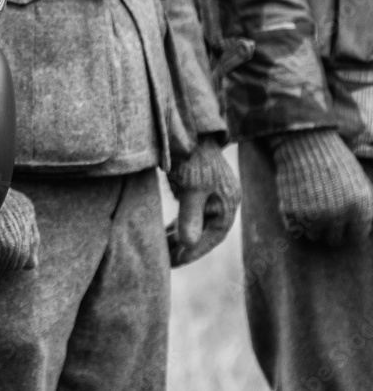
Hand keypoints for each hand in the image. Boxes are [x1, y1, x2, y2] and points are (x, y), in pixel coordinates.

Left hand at [167, 138, 240, 266]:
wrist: (187, 129)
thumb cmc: (192, 157)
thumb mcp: (192, 186)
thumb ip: (190, 215)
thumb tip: (188, 244)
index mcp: (228, 204)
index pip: (213, 236)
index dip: (195, 251)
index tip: (176, 262)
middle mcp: (222, 202)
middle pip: (204, 233)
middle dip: (186, 248)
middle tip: (166, 261)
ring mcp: (210, 196)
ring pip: (196, 224)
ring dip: (180, 238)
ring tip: (162, 251)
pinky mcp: (197, 191)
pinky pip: (189, 215)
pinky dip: (178, 226)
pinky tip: (165, 235)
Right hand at [272, 130, 372, 245]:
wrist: (305, 143)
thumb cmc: (335, 162)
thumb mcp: (359, 184)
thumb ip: (366, 209)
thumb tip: (368, 232)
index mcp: (360, 208)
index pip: (357, 237)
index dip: (350, 230)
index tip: (343, 223)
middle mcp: (338, 215)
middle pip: (334, 240)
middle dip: (331, 230)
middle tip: (324, 215)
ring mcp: (313, 215)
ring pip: (314, 236)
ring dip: (312, 226)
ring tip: (310, 207)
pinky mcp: (292, 212)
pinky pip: (294, 229)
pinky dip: (295, 220)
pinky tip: (297, 204)